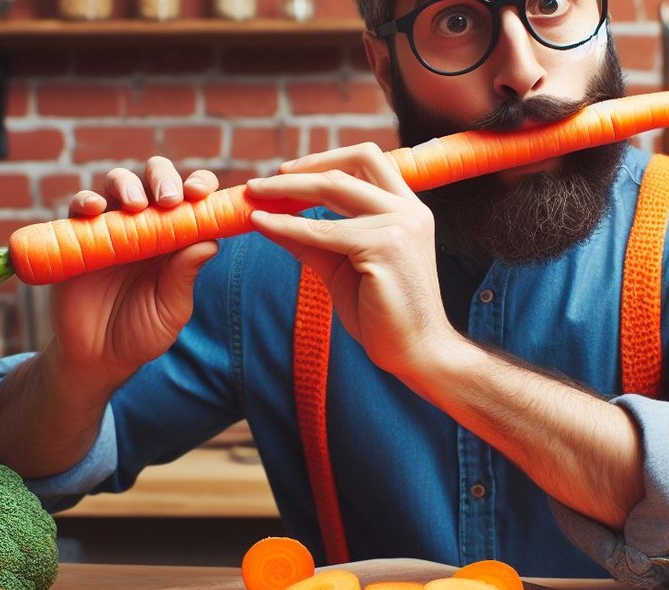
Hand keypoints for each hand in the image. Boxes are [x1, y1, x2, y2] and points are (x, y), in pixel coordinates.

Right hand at [48, 157, 219, 382]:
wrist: (96, 357)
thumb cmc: (142, 333)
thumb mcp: (171, 309)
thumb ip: (185, 276)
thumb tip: (211, 241)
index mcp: (176, 238)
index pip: (192, 199)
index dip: (199, 186)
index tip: (202, 193)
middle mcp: (146, 225)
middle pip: (155, 179)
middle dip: (164, 178)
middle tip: (169, 200)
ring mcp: (111, 227)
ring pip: (118, 183)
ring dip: (128, 184)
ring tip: (136, 205)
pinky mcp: (78, 235)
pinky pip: (80, 207)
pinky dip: (87, 200)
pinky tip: (95, 208)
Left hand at [246, 144, 457, 376]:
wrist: (415, 351)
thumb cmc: (381, 313)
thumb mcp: (341, 267)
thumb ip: (312, 240)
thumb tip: (268, 218)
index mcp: (406, 209)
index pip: (367, 161)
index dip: (324, 160)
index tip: (287, 172)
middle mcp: (409, 210)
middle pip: (353, 163)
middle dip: (303, 167)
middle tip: (263, 181)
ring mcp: (401, 225)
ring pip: (334, 189)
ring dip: (286, 190)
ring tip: (254, 196)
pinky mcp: (386, 247)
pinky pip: (323, 230)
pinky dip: (287, 225)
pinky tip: (263, 224)